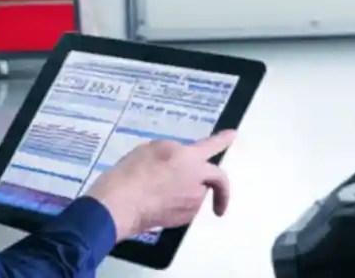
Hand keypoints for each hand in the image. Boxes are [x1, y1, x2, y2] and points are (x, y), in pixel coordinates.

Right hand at [85, 130, 236, 240]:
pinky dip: (179, 204)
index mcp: (189, 158)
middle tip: (218, 194)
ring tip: (162, 191)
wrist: (122, 204)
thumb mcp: (152, 149)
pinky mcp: (183, 219)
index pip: (212, 145)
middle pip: (218, 180)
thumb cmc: (132, 171)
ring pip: (198, 193)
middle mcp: (197, 179)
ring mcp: (192, 201)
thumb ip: (172, 153)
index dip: (222, 140)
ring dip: (190, 190)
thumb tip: (179, 161)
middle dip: (221, 187)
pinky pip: (187, 207)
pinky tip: (159, 202)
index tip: (233, 135)